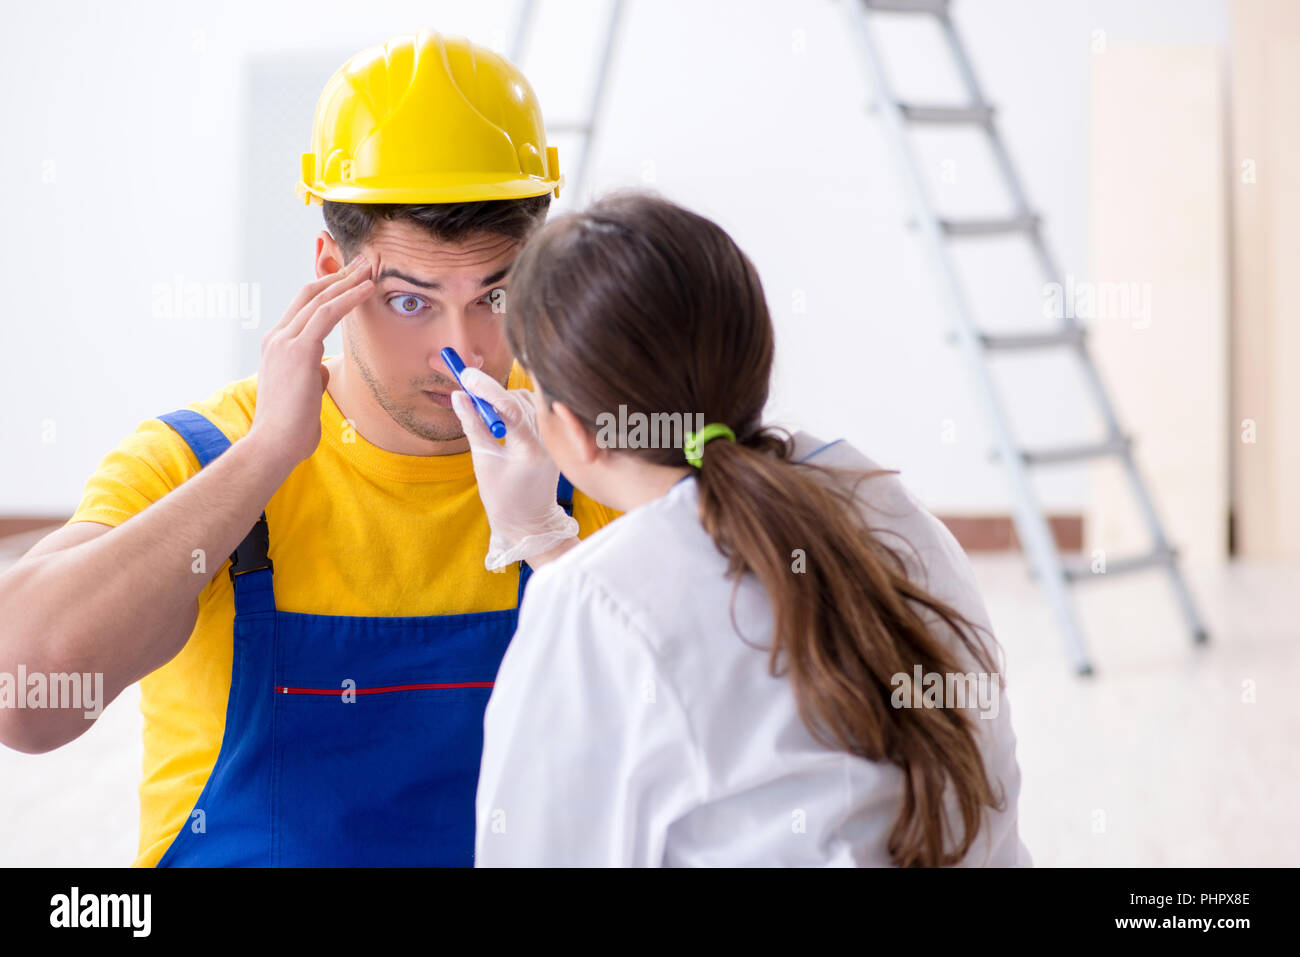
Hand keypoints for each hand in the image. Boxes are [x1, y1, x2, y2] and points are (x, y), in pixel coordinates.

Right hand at [247, 256, 373, 468]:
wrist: (274, 445)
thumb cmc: (291, 427)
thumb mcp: (304, 393)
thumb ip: (311, 373)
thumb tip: (322, 368)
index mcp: (277, 345)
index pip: (303, 305)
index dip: (328, 287)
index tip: (352, 276)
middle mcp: (277, 338)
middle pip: (311, 293)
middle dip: (340, 274)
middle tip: (365, 262)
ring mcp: (284, 342)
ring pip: (320, 298)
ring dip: (348, 280)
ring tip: (372, 267)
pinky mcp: (298, 351)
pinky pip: (327, 315)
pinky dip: (349, 298)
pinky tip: (367, 289)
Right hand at [451, 367, 578, 570]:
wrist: (529, 521)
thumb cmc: (503, 498)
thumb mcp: (483, 461)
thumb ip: (473, 426)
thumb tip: (459, 395)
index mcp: (531, 450)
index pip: (509, 408)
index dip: (486, 388)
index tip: (465, 375)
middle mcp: (548, 440)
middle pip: (519, 400)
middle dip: (492, 390)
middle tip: (467, 383)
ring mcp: (553, 438)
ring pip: (529, 401)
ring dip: (504, 397)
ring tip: (482, 404)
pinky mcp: (552, 437)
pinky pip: (535, 410)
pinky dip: (516, 405)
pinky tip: (501, 413)